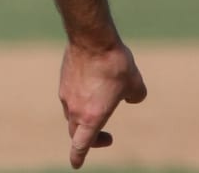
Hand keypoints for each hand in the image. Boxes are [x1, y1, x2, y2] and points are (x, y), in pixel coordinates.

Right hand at [59, 42, 148, 168]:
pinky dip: (80, 98)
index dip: (78, 156)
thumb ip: (135, 96)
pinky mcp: (64, 79)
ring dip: (84, 116)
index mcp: (92, 117)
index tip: (76, 165)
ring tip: (103, 104)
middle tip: (107, 137)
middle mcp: (75, 109)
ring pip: (71, 113)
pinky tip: (93, 84)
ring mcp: (66, 93)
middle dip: (88, 139)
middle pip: (75, 132)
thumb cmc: (115, 65)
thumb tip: (133, 98)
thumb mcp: (135, 84)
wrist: (92, 38)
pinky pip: (70, 95)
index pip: (81, 145)